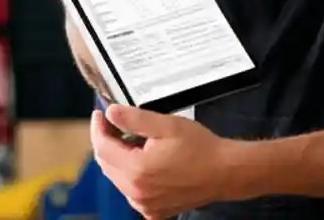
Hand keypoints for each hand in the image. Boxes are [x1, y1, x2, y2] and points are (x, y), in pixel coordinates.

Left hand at [92, 105, 240, 218]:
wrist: (224, 172)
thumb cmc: (200, 148)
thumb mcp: (166, 125)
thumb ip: (134, 119)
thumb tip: (111, 113)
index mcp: (137, 170)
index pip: (102, 147)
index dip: (98, 128)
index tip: (100, 115)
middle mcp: (136, 192)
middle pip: (106, 164)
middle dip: (107, 142)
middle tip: (115, 123)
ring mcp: (144, 204)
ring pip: (117, 178)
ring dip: (119, 159)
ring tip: (134, 141)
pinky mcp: (153, 211)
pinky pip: (132, 191)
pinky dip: (131, 175)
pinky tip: (145, 161)